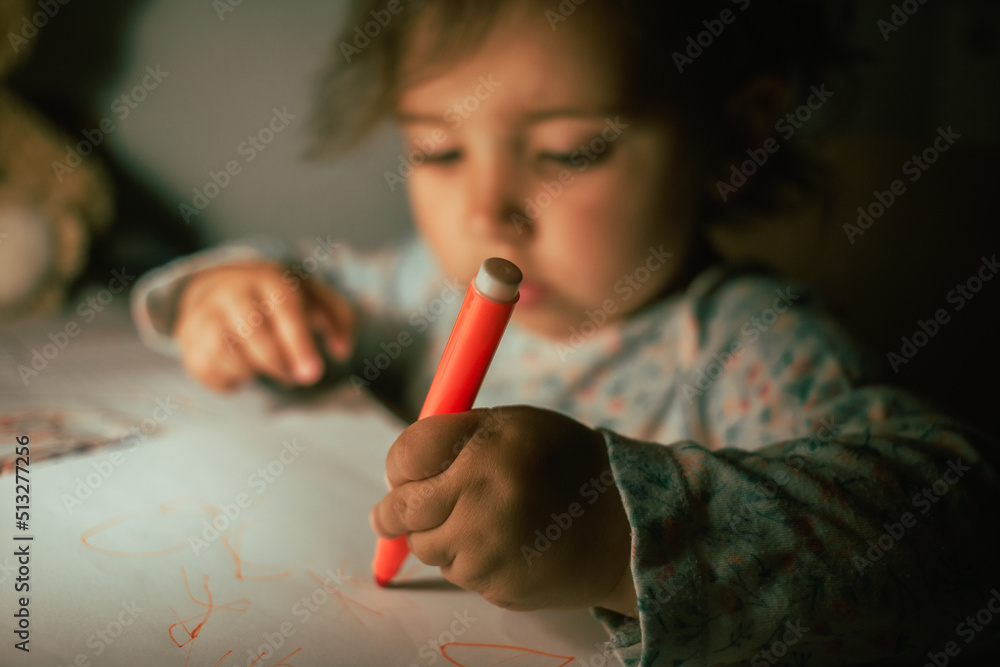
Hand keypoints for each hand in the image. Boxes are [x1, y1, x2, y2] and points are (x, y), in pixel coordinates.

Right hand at [173, 261, 355, 391]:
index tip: (312, 375)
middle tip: (294, 376)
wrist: (220, 283)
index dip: (299, 344)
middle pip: (253, 334)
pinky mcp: (187, 339)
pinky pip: (206, 370)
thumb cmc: (278, 298)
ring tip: (263, 363)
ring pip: (226, 354)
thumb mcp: (314, 297)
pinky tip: (241, 367)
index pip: (284, 308)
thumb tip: (341, 350)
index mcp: (268, 279)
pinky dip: (228, 379)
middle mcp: (231, 292)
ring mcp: (203, 315)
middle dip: (278, 364)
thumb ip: (339, 319)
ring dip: (252, 371)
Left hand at [370, 405, 635, 614]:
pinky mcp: (496, 587)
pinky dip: (469, 558)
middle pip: (400, 511)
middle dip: (395, 510)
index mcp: (486, 447)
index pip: (406, 455)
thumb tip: (396, 468)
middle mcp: (483, 498)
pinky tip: (504, 543)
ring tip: (481, 518)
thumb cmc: (564, 465)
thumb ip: (456, 436)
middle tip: (403, 508)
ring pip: (425, 547)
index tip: (407, 470)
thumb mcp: (515, 426)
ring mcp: (488, 550)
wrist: (624, 527)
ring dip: (438, 534)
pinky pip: (458, 572)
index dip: (400, 464)